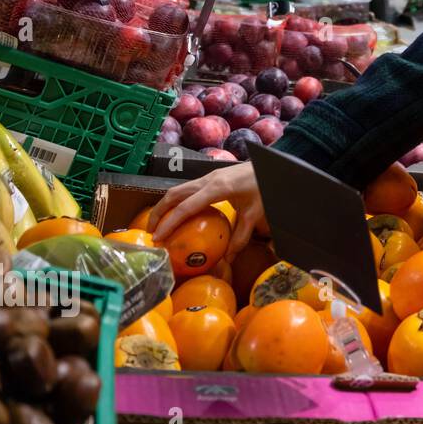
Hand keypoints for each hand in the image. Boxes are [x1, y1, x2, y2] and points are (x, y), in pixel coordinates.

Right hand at [149, 161, 263, 257]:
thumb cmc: (263, 186)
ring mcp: (207, 177)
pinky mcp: (210, 177)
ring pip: (177, 190)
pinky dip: (176, 201)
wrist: (270, 164)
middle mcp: (207, 180)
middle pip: (174, 195)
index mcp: (217, 189)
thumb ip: (241, 236)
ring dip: (165, 206)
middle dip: (159, 213)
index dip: (169, 223)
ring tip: (159, 225)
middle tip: (151, 233)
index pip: (186, 207)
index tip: (158, 237)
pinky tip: (177, 214)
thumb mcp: (254, 213)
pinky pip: (186, 189)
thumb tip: (228, 258)